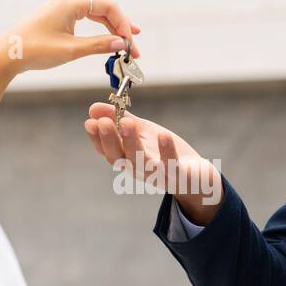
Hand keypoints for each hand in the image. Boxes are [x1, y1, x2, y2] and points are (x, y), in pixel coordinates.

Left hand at [0, 0, 140, 75]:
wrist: (8, 53)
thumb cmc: (35, 49)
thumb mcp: (70, 50)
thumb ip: (98, 45)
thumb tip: (120, 43)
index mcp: (71, 2)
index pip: (108, 6)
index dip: (123, 24)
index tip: (129, 43)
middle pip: (105, 7)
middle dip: (121, 26)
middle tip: (132, 47)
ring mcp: (64, 5)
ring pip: (98, 11)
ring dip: (112, 27)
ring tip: (126, 42)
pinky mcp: (61, 14)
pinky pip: (87, 15)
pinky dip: (100, 27)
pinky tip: (109, 37)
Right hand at [83, 103, 222, 223]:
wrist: (195, 177)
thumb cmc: (164, 153)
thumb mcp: (141, 132)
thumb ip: (120, 119)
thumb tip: (93, 108)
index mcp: (127, 159)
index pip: (107, 151)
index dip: (97, 138)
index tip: (89, 122)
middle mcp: (138, 170)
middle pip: (119, 158)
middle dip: (109, 140)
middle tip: (103, 122)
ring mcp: (157, 175)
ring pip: (141, 162)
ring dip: (132, 143)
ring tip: (126, 122)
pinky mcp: (178, 176)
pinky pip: (171, 165)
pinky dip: (167, 151)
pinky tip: (163, 135)